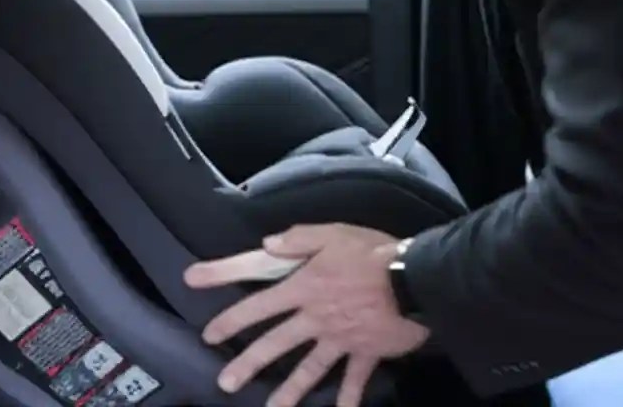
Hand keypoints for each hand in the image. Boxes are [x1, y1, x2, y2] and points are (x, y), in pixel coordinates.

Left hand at [184, 223, 430, 406]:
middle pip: (275, 343)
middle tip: (225, 383)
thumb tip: (266, 244)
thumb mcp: (333, 233)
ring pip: (309, 369)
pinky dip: (348, 398)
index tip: (208, 333)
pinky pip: (354, 380)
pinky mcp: (366, 352)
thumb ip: (299, 238)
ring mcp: (340, 339)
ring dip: (289, 392)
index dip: (232, 317)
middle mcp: (316, 318)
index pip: (259, 303)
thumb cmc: (373, 252)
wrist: (414, 279)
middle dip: (248, 363)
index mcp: (304, 288)